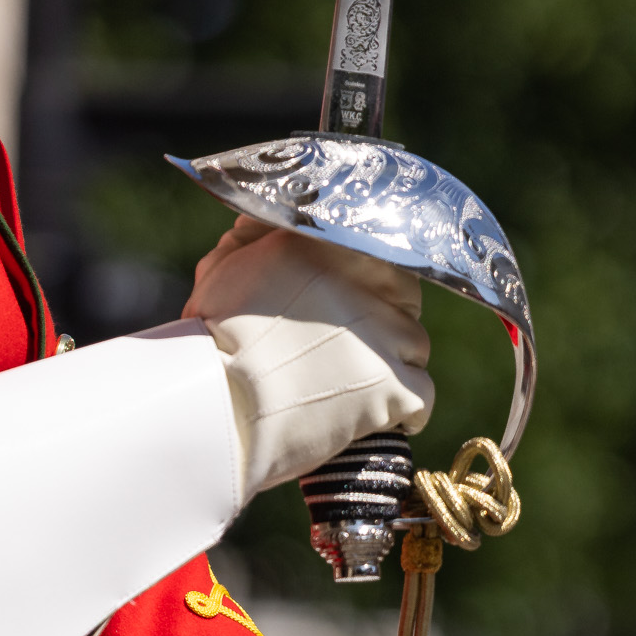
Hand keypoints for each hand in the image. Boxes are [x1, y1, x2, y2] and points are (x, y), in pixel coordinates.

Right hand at [188, 217, 433, 502]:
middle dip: (380, 327)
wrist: (221, 399)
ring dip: (390, 366)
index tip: (347, 313)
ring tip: (350, 388)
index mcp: (335, 246)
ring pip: (414, 348)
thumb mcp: (229, 265)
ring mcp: (391, 334)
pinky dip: (402, 412)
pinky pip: (421, 398)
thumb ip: (259, 234)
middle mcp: (373, 282)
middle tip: (342, 354)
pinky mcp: (397, 386)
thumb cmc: (215, 338)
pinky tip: (371, 418)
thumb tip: (272, 218)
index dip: (366, 290)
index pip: (379, 259)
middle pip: (402, 303)